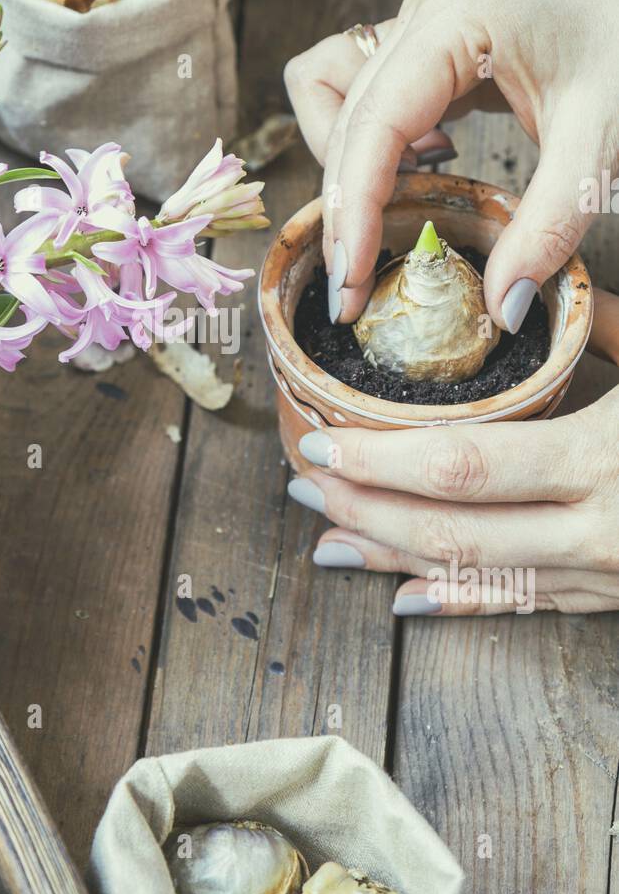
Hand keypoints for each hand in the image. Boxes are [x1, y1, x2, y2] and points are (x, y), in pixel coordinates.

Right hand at [283, 0, 618, 329]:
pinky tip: (419, 164)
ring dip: (344, 164)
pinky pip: (356, 91)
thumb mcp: (598, 144)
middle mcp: (422, 16)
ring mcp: (418, 27)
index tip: (350, 277)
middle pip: (345, 120)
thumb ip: (548, 227)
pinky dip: (366, 137)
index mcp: (456, 20)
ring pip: (332, 98)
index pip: (375, 123)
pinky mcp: (424, 46)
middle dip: (344, 206)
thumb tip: (501, 307)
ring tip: (391, 210)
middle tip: (354, 285)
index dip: (354, 206)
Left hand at [285, 292, 618, 615]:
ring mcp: (603, 573)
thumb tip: (516, 289)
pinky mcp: (613, 597)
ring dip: (394, 559)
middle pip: (450, 529)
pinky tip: (407, 594)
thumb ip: (598, 326)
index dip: (378, 460)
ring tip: (332, 542)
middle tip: (305, 488)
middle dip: (364, 510)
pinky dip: (459, 599)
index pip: (461, 466)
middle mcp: (595, 530)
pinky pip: (523, 603)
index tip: (321, 444)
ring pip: (475, 574)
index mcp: (598, 458)